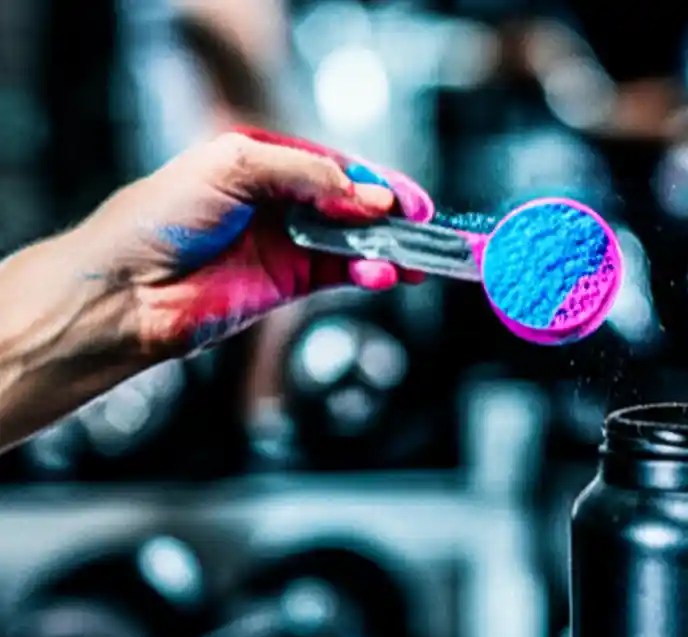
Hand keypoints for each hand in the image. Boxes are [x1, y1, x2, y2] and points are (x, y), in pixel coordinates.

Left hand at [74, 128, 431, 356]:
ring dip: (389, 248)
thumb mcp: (234, 165)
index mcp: (267, 160)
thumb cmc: (162, 215)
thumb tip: (369, 197)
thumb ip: (307, 175)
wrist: (128, 288)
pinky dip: (370, 274)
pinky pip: (345, 274)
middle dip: (394, 214)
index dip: (378, 180)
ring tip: (413, 258)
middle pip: (356, 203)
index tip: (407, 199)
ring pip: (358, 241)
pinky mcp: (291, 282)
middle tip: (424, 225)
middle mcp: (282, 200)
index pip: (339, 165)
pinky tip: (384, 276)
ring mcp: (289, 242)